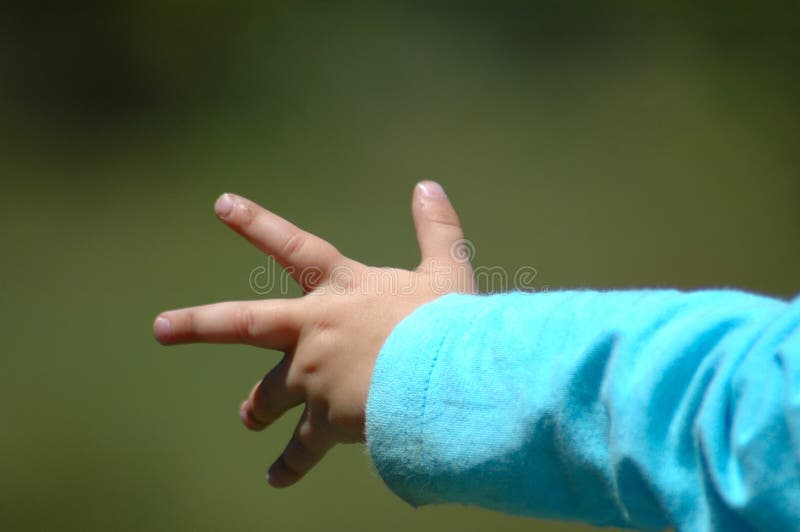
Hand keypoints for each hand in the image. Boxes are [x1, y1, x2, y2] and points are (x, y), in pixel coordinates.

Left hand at [153, 181, 474, 486]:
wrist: (444, 379)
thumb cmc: (447, 321)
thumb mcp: (446, 267)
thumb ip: (436, 227)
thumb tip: (428, 184)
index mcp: (342, 288)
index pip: (293, 246)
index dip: (256, 223)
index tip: (221, 204)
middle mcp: (315, 329)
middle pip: (244, 325)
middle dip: (198, 325)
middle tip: (159, 329)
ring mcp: (314, 376)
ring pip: (269, 393)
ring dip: (255, 407)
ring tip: (246, 417)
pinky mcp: (326, 419)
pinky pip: (301, 448)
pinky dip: (289, 465)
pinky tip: (276, 477)